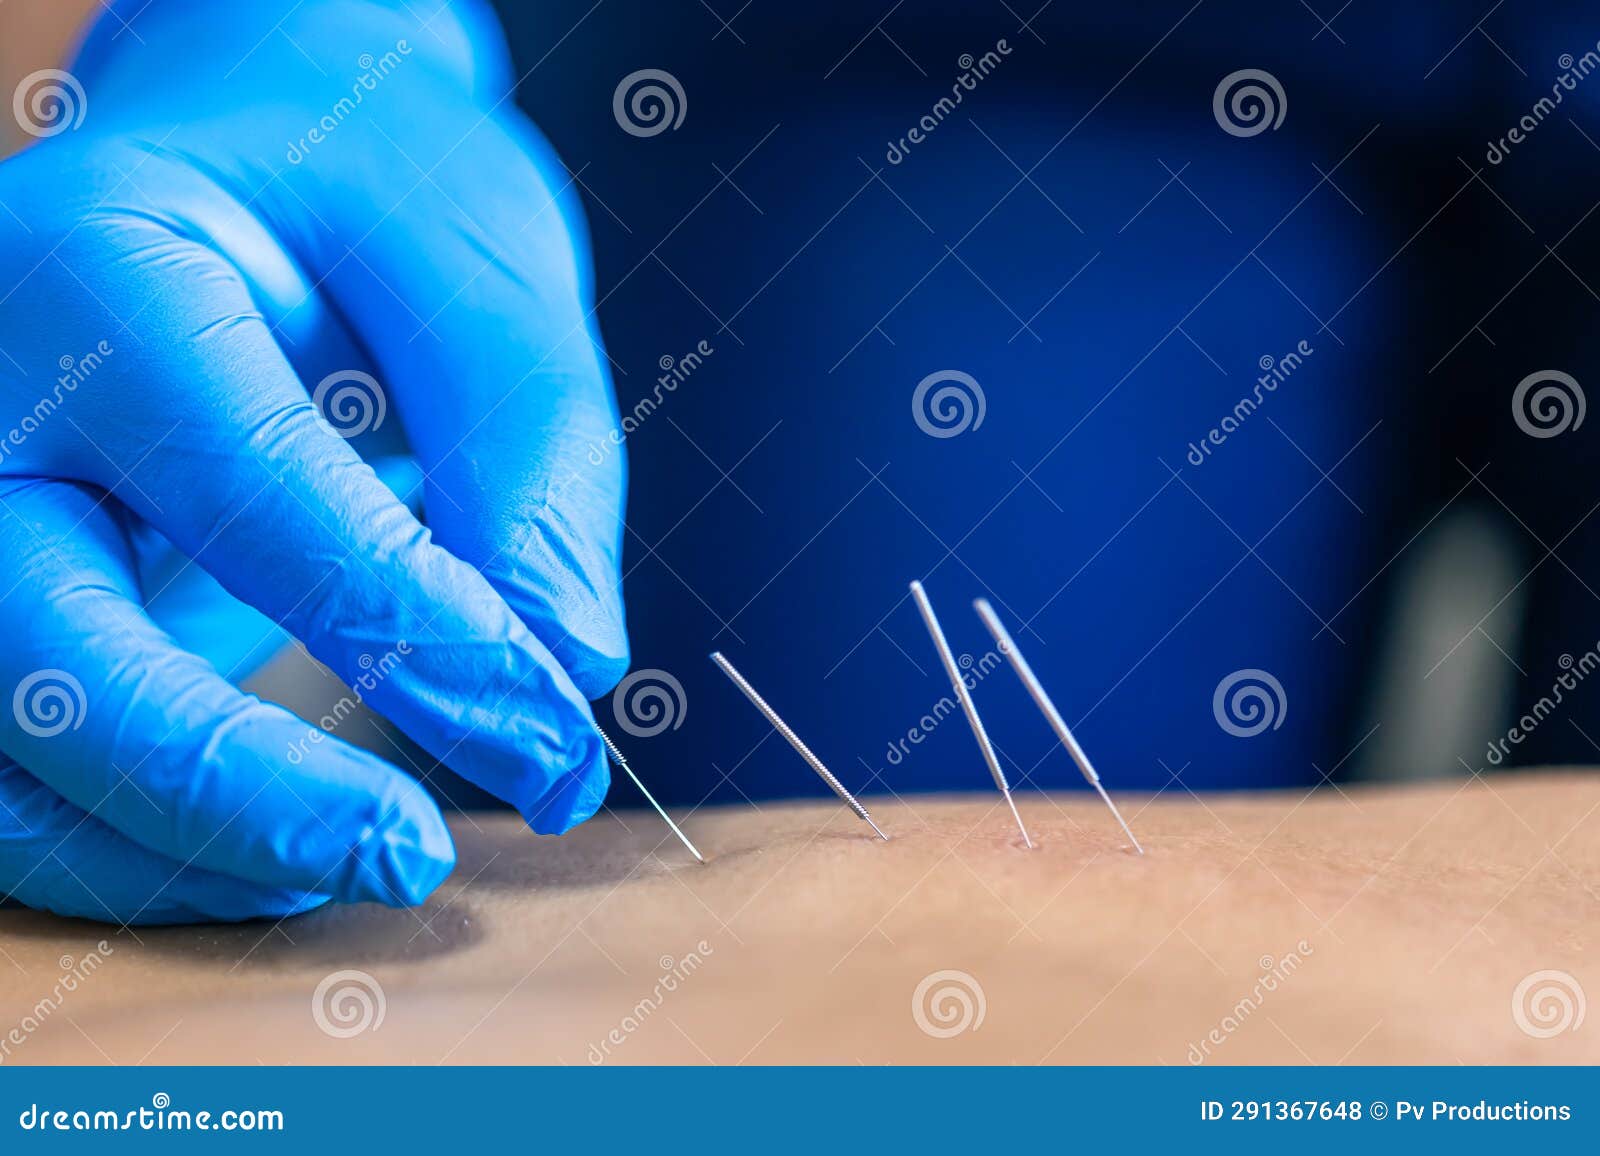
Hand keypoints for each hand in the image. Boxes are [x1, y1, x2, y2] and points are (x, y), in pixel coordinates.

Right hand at [0, 0, 627, 922]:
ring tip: (366, 861)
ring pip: (2, 758)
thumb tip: (565, 663)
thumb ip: (528, 444)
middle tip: (420, 856)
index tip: (554, 728)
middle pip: (46, 658)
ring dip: (179, 853)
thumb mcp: (470, 251)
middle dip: (239, 790)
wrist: (233, 155)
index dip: (412, 630)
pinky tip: (287, 848)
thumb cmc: (361, 186)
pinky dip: (145, 846)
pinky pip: (25, 776)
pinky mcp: (8, 600)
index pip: (246, 487)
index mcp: (96, 272)